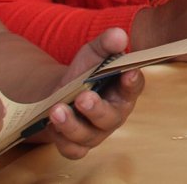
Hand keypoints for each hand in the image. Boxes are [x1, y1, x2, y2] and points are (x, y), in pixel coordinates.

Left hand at [36, 28, 143, 159]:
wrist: (61, 94)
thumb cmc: (84, 73)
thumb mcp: (93, 53)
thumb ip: (106, 44)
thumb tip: (119, 36)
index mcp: (124, 90)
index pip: (134, 87)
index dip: (133, 82)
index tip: (128, 74)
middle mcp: (114, 114)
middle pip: (111, 117)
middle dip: (96, 109)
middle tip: (83, 97)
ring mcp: (96, 132)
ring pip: (88, 135)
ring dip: (72, 124)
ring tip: (57, 110)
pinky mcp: (78, 146)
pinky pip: (73, 150)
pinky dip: (62, 140)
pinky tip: (52, 126)